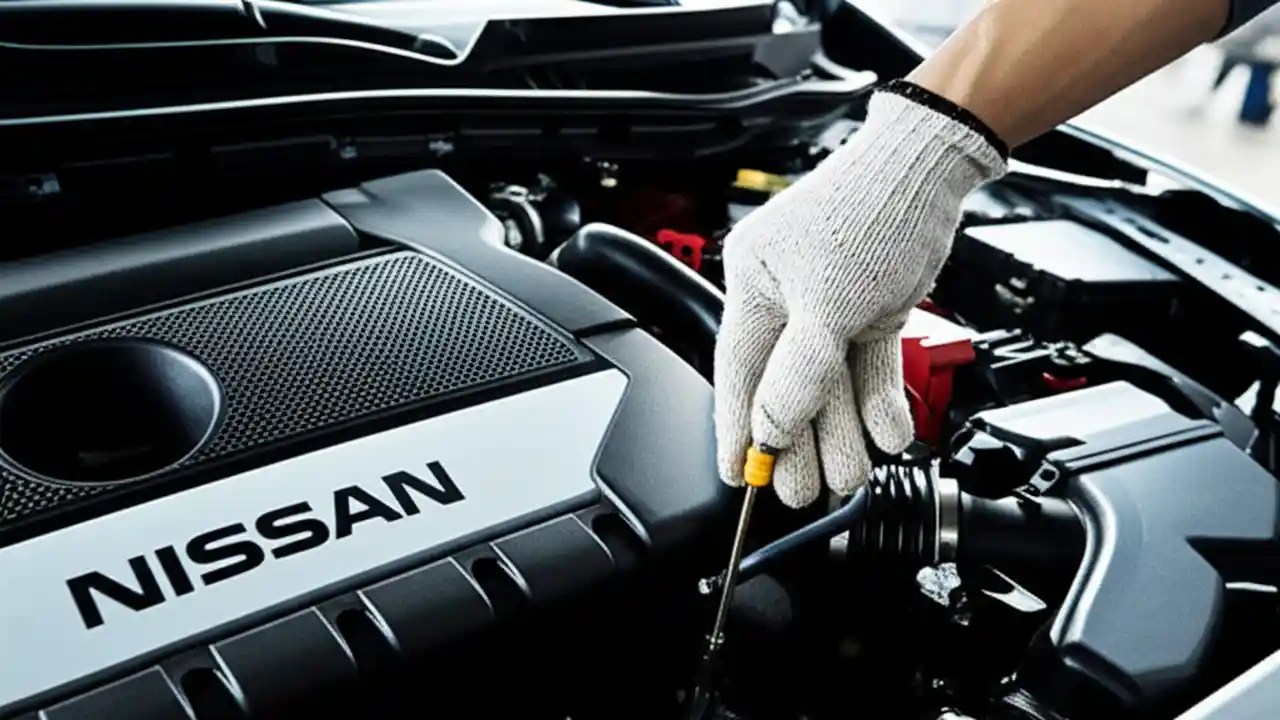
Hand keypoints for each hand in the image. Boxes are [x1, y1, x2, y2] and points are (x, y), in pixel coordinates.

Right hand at [713, 86, 1006, 507]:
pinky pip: (867, 366)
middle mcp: (788, 296)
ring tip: (849, 474)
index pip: (739, 370)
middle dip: (799, 441)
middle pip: (788, 385)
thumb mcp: (830, 301)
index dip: (738, 426)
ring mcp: (832, 304)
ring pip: (832, 383)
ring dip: (843, 430)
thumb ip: (799, 371)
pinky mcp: (871, 307)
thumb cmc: (870, 210)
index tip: (738, 473)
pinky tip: (886, 433)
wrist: (929, 169)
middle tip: (801, 490)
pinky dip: (876, 399)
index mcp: (755, 283)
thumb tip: (770, 425)